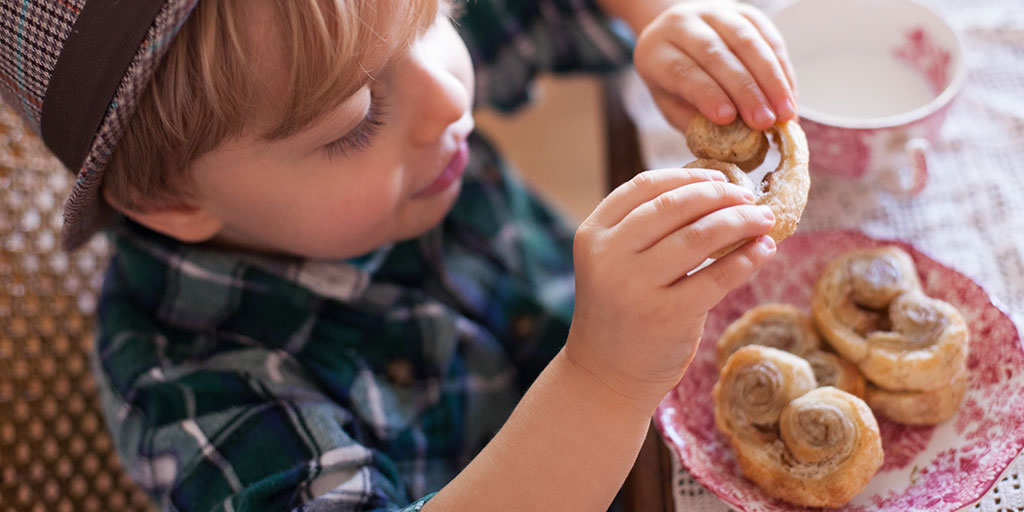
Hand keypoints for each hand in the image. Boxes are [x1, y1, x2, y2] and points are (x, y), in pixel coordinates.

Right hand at [565, 168, 776, 411]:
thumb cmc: (620, 310)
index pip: (644, 186)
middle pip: (676, 206)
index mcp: (593, 235)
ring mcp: (636, 287)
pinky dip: (748, 260)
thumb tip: (714, 189)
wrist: (605, 374)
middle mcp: (610, 257)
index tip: (719, 176)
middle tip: (749, 197)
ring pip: (700, 237)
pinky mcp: (668, 316)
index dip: (687, 176)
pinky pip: (718, 277)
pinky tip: (764, 250)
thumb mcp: (613, 263)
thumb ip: (645, 229)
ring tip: (764, 219)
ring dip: (740, 222)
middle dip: (720, 196)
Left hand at [633, 1, 796, 131]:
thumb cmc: (672, 81)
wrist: (677, 35)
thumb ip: (694, 120)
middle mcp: (682, 24)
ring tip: (785, 112)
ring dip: (771, 80)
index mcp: (656, 52)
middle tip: (765, 121)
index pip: (682, 71)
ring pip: (747, 42)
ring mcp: (715, 13)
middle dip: (746, 91)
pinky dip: (782, 69)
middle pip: (717, 56)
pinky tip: (789, 95)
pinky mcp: (744, 12)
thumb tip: (731, 140)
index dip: (707, 94)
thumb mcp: (670, 103)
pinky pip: (768, 37)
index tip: (728, 118)